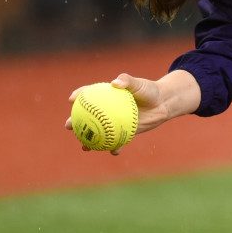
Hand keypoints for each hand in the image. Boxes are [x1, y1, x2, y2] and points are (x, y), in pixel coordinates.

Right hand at [66, 70, 199, 152]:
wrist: (163, 103)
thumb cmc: (149, 90)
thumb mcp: (139, 84)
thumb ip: (128, 81)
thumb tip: (116, 83)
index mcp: (106, 97)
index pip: (87, 95)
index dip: (78, 96)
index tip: (71, 99)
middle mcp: (107, 111)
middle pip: (86, 118)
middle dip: (74, 123)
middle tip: (68, 126)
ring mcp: (114, 123)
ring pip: (98, 133)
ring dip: (90, 142)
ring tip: (84, 147)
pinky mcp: (125, 132)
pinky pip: (117, 142)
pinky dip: (115, 147)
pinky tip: (114, 151)